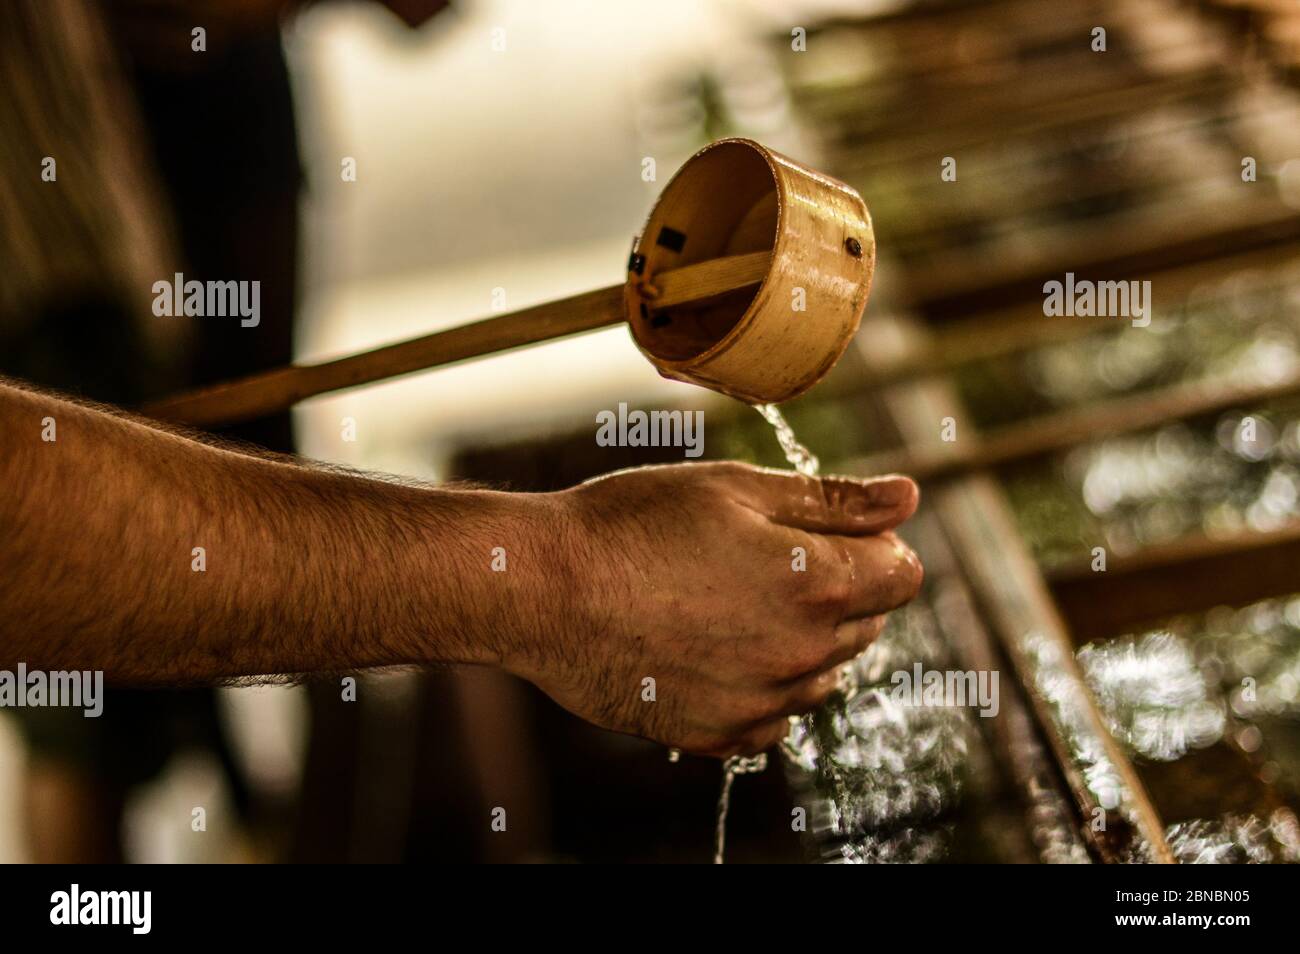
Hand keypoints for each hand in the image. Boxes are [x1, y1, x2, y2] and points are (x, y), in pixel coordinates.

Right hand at [506, 462, 921, 757]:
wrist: (542, 590)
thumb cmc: (634, 524)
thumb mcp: (736, 488)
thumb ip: (833, 499)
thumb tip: (908, 495)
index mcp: (819, 581)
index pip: (902, 572)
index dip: (875, 543)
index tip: (829, 532)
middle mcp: (803, 653)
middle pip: (867, 624)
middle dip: (839, 589)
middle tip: (765, 560)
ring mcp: (761, 702)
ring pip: (822, 675)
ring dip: (803, 640)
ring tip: (731, 603)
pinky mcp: (719, 735)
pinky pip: (773, 718)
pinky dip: (760, 687)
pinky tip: (711, 649)